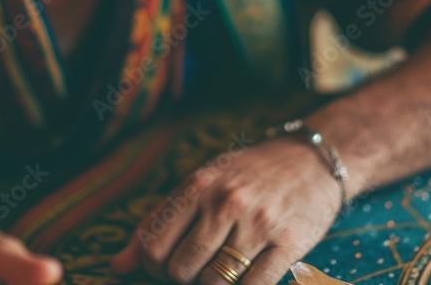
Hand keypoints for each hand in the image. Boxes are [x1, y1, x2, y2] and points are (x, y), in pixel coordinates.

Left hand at [111, 137, 342, 283]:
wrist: (313, 159)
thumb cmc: (250, 174)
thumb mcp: (202, 183)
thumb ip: (160, 221)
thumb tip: (117, 266)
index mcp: (199, 185)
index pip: (153, 247)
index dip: (154, 266)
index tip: (169, 263)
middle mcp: (226, 203)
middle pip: (181, 270)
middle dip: (184, 278)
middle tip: (199, 266)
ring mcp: (258, 225)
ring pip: (214, 283)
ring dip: (213, 284)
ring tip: (223, 268)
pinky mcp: (288, 245)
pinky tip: (245, 277)